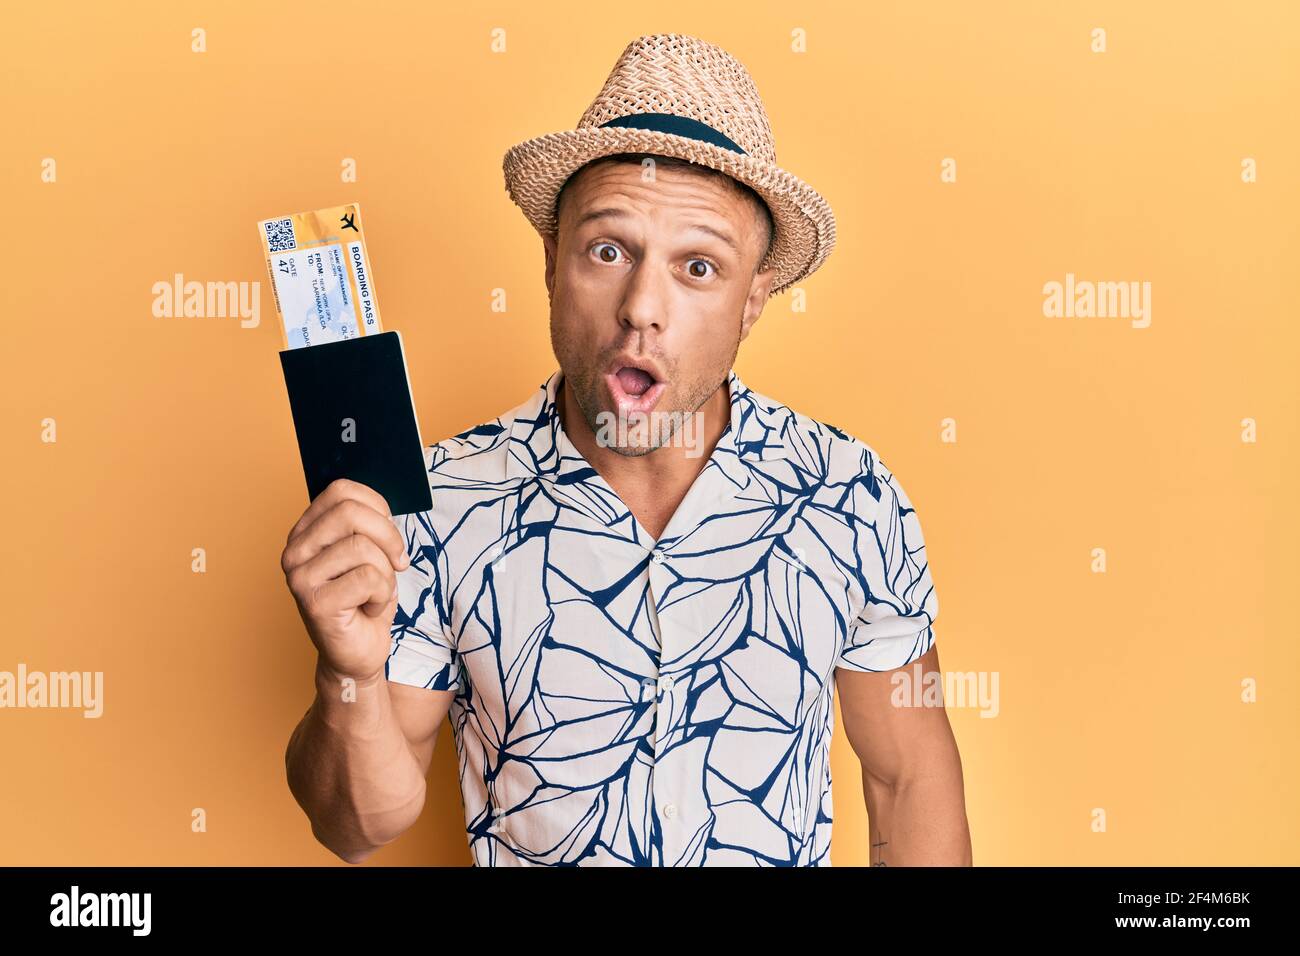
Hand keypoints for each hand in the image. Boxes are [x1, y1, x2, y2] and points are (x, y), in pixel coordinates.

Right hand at [281, 478, 410, 683]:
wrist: (358, 653)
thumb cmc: (366, 600)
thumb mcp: (371, 553)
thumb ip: (368, 524)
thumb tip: (383, 508)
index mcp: (306, 531)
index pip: (341, 491)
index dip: (377, 507)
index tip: (389, 536)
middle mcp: (295, 550)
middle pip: (351, 512)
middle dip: (388, 537)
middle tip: (398, 563)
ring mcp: (299, 576)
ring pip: (363, 548)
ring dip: (386, 573)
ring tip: (376, 592)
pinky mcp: (313, 602)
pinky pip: (368, 579)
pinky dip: (382, 595)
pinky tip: (369, 609)